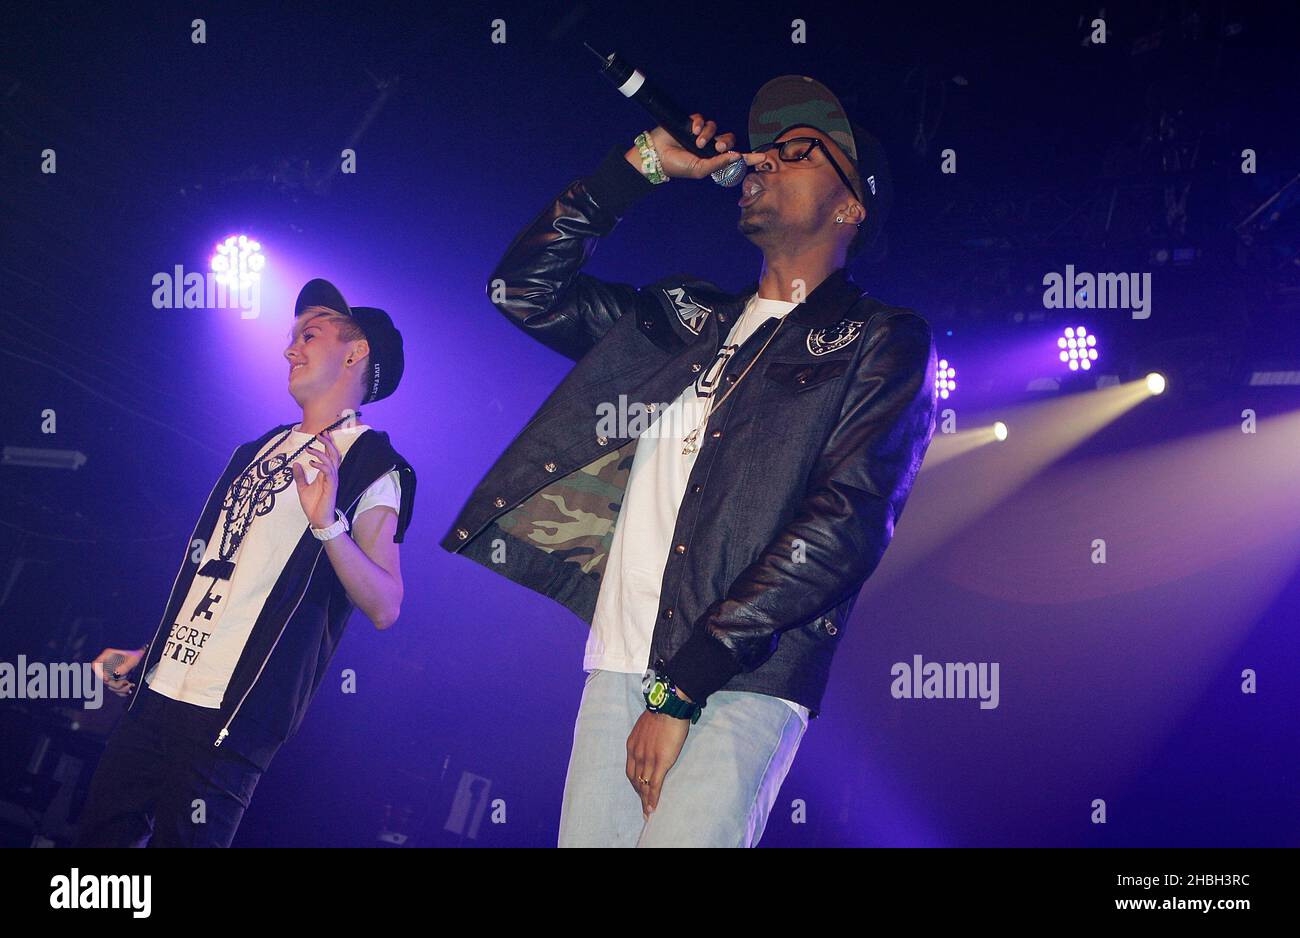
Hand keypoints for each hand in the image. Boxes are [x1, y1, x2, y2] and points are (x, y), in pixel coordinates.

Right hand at [92, 646, 144, 696]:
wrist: (144, 653)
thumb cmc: (138, 652)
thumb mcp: (133, 658)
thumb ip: (125, 666)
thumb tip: (116, 674)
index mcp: (108, 655)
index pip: (95, 665)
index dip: (99, 673)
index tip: (108, 679)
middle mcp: (108, 664)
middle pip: (104, 679)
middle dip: (115, 684)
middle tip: (126, 683)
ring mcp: (112, 672)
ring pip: (110, 685)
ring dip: (120, 689)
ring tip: (131, 686)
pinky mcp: (117, 678)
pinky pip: (115, 687)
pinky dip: (121, 691)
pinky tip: (128, 690)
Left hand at [292, 429, 340, 528]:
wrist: (317, 519)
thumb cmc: (313, 505)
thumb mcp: (302, 488)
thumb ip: (300, 476)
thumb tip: (295, 464)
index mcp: (325, 474)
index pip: (329, 456)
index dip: (327, 444)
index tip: (322, 434)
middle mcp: (331, 475)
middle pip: (334, 455)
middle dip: (328, 443)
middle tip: (320, 434)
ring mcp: (332, 480)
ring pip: (332, 461)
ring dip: (321, 453)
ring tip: (311, 448)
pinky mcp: (331, 486)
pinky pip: (328, 472)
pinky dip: (320, 465)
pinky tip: (311, 462)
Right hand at [625, 113, 743, 180]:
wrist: (658, 156)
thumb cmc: (678, 166)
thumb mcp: (700, 169)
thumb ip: (718, 163)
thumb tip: (737, 156)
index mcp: (713, 160)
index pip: (735, 157)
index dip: (749, 157)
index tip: (763, 157)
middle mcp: (710, 147)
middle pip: (728, 139)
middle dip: (726, 142)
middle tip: (719, 148)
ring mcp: (701, 135)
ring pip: (715, 128)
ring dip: (709, 134)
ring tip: (698, 141)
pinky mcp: (692, 124)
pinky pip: (703, 119)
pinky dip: (700, 124)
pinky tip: (693, 131)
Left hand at [625, 693, 690, 817]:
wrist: (668, 708)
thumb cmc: (661, 713)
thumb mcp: (645, 726)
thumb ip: (645, 738)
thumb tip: (651, 740)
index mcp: (632, 746)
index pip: (631, 770)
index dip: (635, 783)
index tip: (638, 791)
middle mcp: (636, 755)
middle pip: (635, 781)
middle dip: (639, 794)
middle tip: (643, 806)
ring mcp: (647, 760)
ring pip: (644, 786)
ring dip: (645, 800)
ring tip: (648, 812)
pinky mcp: (660, 763)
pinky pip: (654, 785)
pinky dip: (652, 798)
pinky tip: (653, 807)